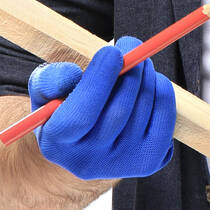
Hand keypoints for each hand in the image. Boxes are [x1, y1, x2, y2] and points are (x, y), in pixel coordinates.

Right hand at [27, 36, 176, 180]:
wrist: (84, 142)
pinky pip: (164, 120)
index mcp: (56, 144)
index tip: (111, 51)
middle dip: (130, 72)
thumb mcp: (45, 91)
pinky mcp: (147, 161)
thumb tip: (73, 74)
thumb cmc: (63, 106)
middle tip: (131, 44)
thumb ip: (50, 80)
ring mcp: (119, 165)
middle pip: (118, 112)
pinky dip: (162, 92)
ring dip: (146, 76)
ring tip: (138, 61)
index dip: (100, 80)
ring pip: (143, 111)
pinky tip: (151, 80)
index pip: (82, 115)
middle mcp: (87, 162)